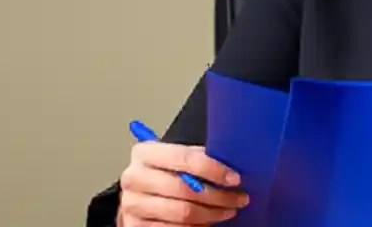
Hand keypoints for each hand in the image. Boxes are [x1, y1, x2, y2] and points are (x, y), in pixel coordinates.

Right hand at [117, 141, 247, 225]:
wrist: (139, 196)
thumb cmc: (164, 174)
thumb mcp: (176, 159)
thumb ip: (197, 158)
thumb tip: (231, 163)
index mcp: (145, 152)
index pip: (184, 158)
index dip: (213, 169)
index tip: (235, 178)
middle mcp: (134, 177)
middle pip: (185, 189)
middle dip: (218, 196)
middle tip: (239, 198)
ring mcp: (132, 204)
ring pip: (182, 212)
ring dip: (212, 214)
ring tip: (228, 211)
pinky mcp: (134, 226)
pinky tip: (207, 222)